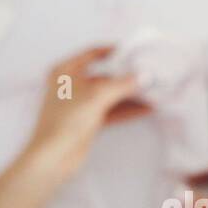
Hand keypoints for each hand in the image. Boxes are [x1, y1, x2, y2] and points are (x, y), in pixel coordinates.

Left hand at [24, 45, 150, 179]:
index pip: (92, 54)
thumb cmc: (67, 119)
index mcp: (65, 71)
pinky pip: (110, 110)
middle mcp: (72, 84)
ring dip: (129, 95)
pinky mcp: (87, 120)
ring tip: (153, 93)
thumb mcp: (96, 96)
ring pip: (109, 94)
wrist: (54, 156)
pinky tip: (145, 109)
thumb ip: (122, 84)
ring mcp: (80, 103)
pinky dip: (126, 110)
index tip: (134, 52)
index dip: (113, 51)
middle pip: (104, 76)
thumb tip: (144, 76)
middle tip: (149, 76)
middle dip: (127, 78)